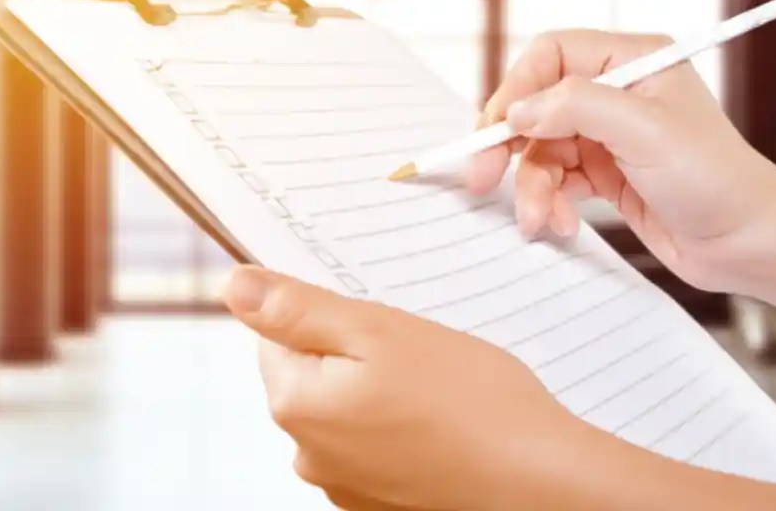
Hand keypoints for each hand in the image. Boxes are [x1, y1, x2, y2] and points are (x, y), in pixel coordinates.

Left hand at [223, 265, 598, 510]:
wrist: (541, 483)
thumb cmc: (472, 403)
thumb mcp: (379, 330)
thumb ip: (297, 308)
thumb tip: (234, 287)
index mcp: (295, 404)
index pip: (276, 334)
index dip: (327, 314)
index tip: (375, 316)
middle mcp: (308, 453)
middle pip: (311, 373)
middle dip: (356, 352)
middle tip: (414, 350)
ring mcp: (344, 484)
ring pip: (347, 409)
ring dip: (380, 391)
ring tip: (437, 389)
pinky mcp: (380, 502)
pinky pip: (375, 445)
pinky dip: (401, 429)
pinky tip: (443, 423)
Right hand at [464, 29, 775, 292]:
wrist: (748, 242)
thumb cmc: (715, 178)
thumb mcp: (644, 130)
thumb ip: (574, 106)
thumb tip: (517, 111)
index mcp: (633, 59)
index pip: (551, 55)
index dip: (517, 89)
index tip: (496, 130)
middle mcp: (617, 91)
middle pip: (535, 106)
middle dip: (507, 145)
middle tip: (481, 177)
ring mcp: (609, 134)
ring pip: (539, 150)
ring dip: (531, 187)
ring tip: (539, 220)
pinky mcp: (605, 172)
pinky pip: (554, 180)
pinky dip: (549, 202)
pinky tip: (561, 224)